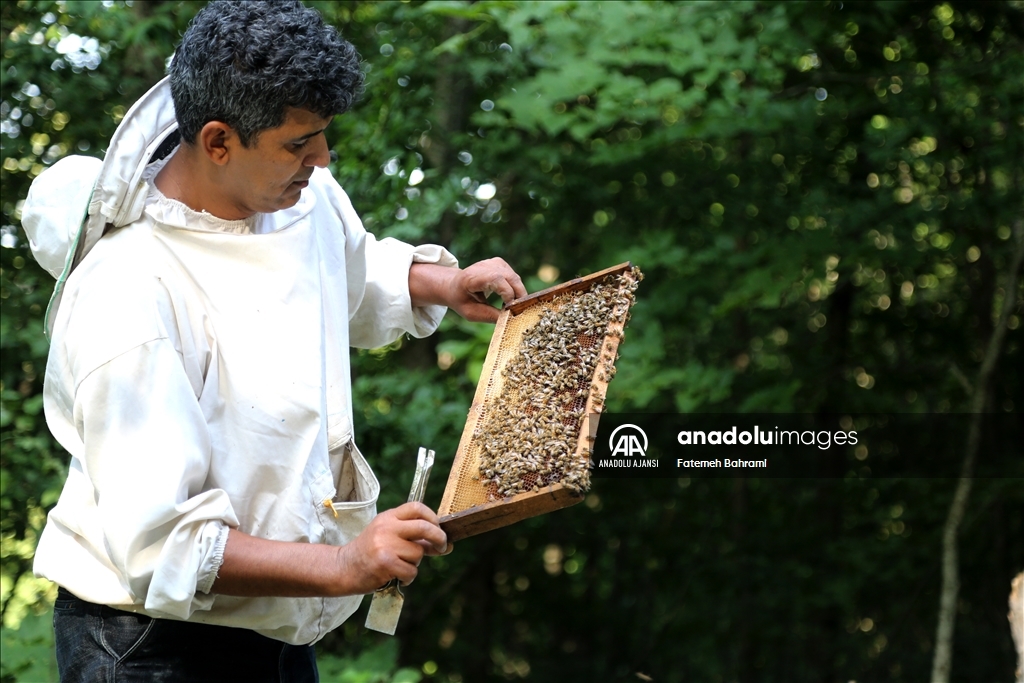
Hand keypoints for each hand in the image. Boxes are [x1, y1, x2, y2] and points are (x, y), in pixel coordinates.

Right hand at [334, 502, 447, 592]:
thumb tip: (446, 545)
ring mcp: (385, 545)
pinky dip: (408, 577)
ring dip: (415, 563)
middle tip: (442, 546)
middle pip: (424, 527)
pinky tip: (397, 576)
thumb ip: (414, 538)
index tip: (438, 528)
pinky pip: (411, 571)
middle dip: (439, 538)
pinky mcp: (385, 563)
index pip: (416, 507)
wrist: (343, 568)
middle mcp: (386, 528)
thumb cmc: (369, 553)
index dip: (432, 516)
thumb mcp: (388, 537)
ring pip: (418, 553)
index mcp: (388, 517)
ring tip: (400, 566)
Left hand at [409, 259, 526, 322]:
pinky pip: (514, 277)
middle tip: (518, 311)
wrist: (454, 285)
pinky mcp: (500, 263)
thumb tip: (509, 319)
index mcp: (472, 277)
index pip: (496, 279)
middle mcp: (484, 266)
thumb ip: (489, 315)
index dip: (507, 293)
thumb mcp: (471, 313)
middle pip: (510, 277)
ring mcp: (494, 262)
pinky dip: (515, 288)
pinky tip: (507, 297)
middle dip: (519, 295)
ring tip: (510, 306)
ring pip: (515, 278)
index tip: (509, 308)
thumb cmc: (462, 300)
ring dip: (518, 293)